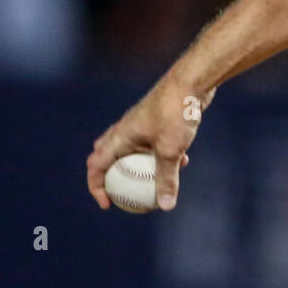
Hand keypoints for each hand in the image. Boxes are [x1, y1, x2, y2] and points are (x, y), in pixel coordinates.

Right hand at [86, 81, 215, 211]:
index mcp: (120, 135)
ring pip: (136, 151)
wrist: (192, 81)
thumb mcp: (171, 150)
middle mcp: (126, 128)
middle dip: (114, 175)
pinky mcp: (159, 119)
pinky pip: (154, 143)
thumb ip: (166, 178)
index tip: (107, 204)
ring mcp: (142, 123)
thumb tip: (165, 206)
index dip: (95, 187)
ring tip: (160, 181)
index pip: (95, 164)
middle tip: (125, 192)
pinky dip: (163, 154)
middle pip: (109, 155)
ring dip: (144, 167)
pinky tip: (184, 160)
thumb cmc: (175, 112)